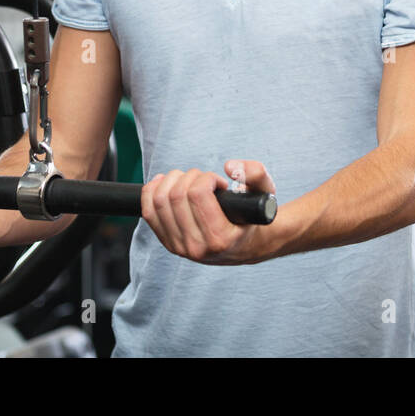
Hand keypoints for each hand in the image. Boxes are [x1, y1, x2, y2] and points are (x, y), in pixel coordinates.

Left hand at [141, 160, 275, 265]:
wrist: (247, 244)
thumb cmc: (254, 216)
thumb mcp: (265, 192)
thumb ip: (255, 173)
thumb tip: (229, 167)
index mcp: (219, 239)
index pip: (197, 194)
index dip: (207, 178)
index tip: (219, 182)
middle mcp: (196, 248)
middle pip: (176, 195)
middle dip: (190, 176)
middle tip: (205, 180)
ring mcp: (179, 248)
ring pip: (159, 201)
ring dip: (172, 180)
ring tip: (189, 181)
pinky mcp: (168, 243)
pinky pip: (148, 211)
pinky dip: (152, 191)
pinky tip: (167, 183)